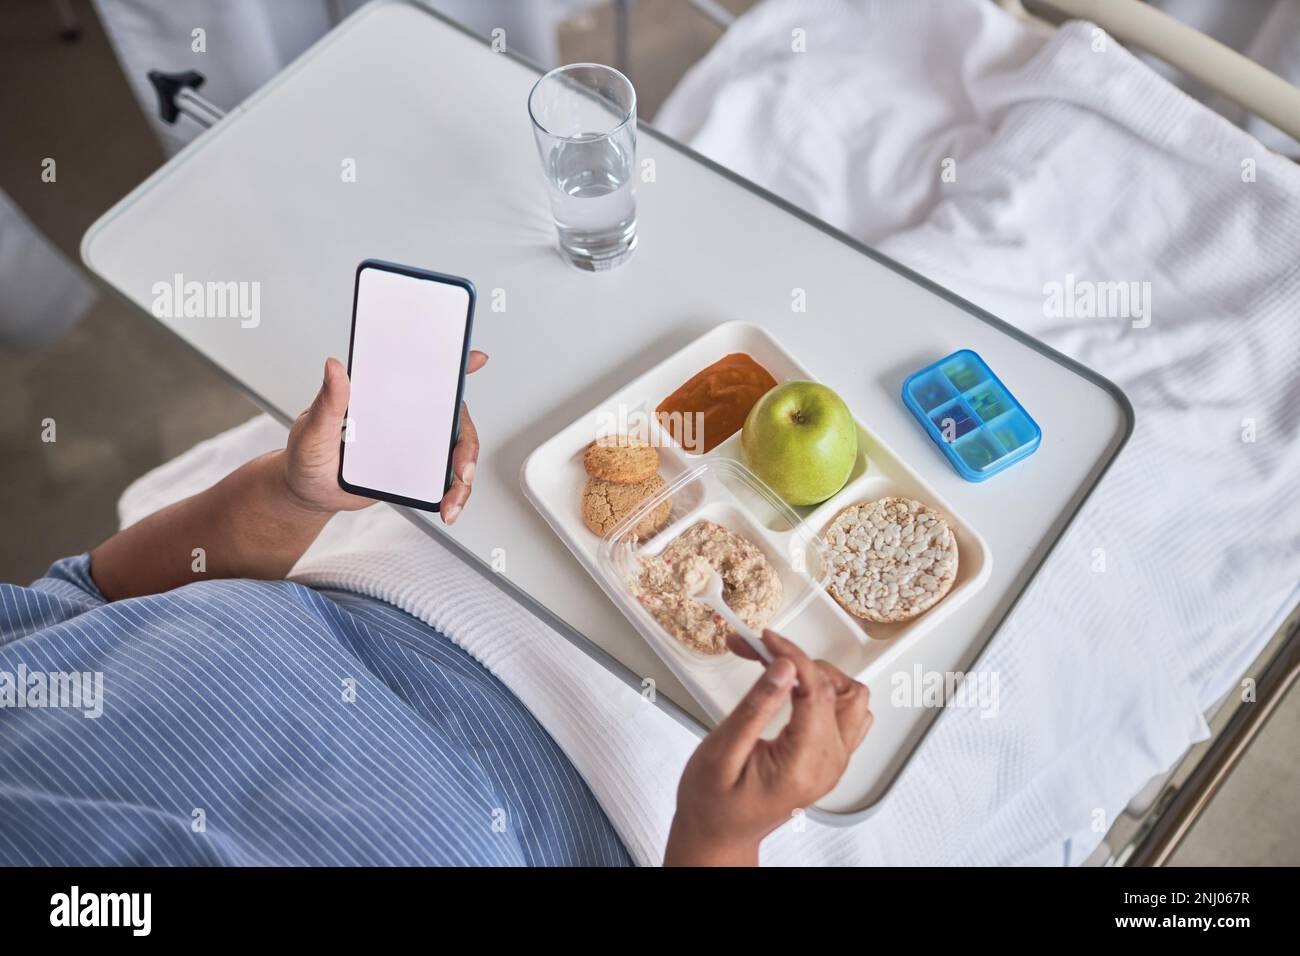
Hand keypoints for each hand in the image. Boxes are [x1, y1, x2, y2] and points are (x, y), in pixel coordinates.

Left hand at [283, 352, 487, 521]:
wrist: (309, 494)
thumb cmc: (308, 457)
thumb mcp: (312, 429)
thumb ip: (328, 402)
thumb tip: (334, 367)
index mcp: (385, 397)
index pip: (423, 375)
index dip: (453, 366)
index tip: (475, 359)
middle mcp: (408, 416)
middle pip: (454, 420)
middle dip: (467, 447)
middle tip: (463, 470)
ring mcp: (417, 444)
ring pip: (458, 452)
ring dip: (464, 477)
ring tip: (452, 502)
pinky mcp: (419, 470)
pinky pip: (447, 480)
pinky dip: (454, 495)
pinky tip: (448, 508)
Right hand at [664, 630, 871, 865]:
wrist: (717, 834)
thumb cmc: (713, 804)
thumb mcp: (723, 752)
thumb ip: (756, 708)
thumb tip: (784, 669)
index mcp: (804, 764)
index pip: (816, 692)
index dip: (793, 656)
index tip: (767, 639)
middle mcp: (828, 763)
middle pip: (838, 690)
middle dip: (798, 662)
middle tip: (760, 652)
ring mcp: (832, 762)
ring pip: (851, 699)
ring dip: (818, 676)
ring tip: (780, 669)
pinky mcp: (827, 758)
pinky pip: (845, 715)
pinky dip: (824, 692)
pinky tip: (795, 687)